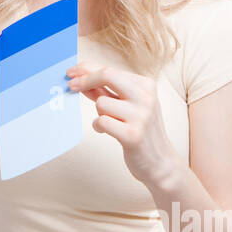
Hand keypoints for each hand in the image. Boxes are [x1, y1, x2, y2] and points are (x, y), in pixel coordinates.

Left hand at [68, 63, 178, 184]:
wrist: (160, 161)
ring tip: (111, 123)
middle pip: (106, 75)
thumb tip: (80, 77)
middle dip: (85, 80)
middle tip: (71, 86)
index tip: (71, 72)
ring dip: (99, 114)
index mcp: (146, 85)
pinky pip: (101, 121)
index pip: (110, 70)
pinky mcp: (132, 135)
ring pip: (101, 103)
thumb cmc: (140, 130)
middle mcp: (146, 97)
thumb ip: (106, 91)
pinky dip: (99, 127)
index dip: (86, 69)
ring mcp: (141, 116)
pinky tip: (108, 132)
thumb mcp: (128, 104)